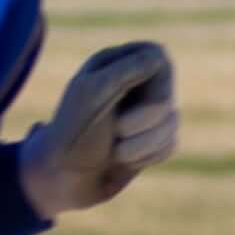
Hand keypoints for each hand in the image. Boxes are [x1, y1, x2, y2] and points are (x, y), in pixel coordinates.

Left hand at [19, 41, 178, 217]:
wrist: (64, 179)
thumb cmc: (73, 133)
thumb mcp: (92, 93)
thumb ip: (126, 69)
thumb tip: (160, 54)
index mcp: (115, 64)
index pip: (157, 57)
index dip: (153, 81)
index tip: (131, 99)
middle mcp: (132, 85)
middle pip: (167, 95)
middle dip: (145, 121)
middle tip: (118, 131)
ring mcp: (144, 113)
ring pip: (171, 123)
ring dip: (143, 144)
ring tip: (116, 151)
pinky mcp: (152, 140)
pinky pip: (170, 144)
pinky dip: (149, 156)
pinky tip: (125, 160)